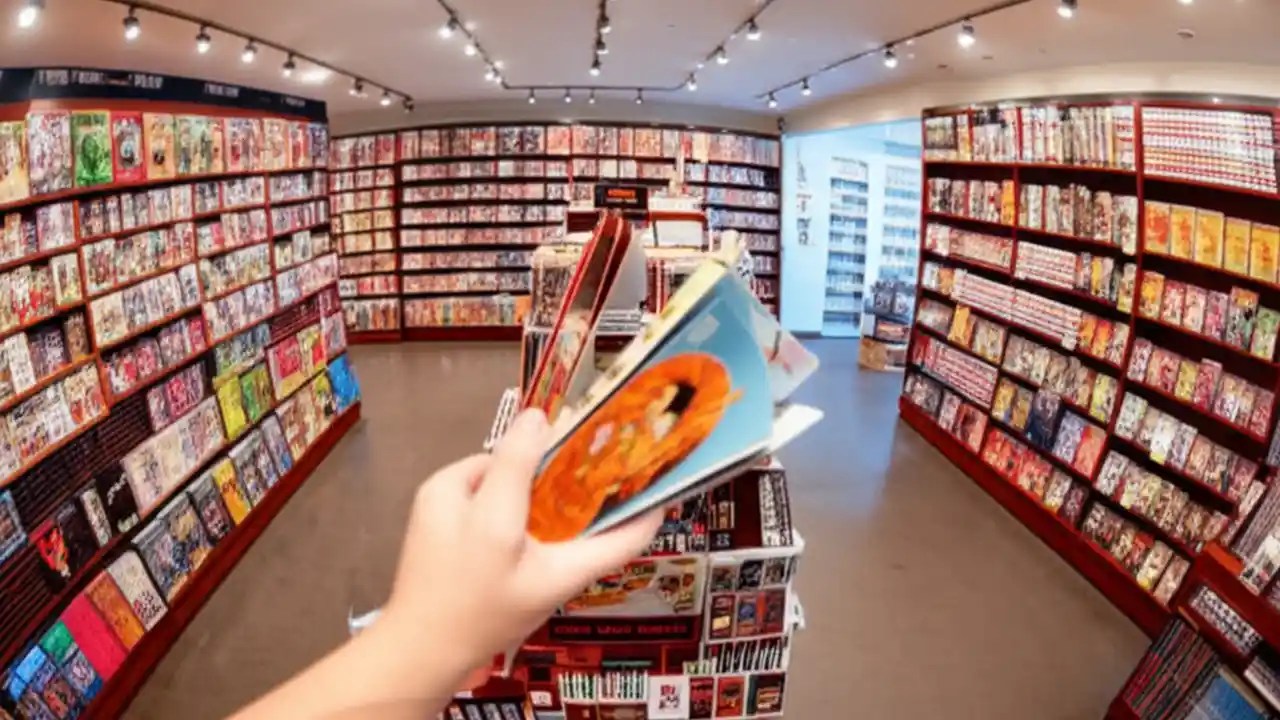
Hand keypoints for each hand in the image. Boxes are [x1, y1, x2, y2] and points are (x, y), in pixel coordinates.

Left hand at [381, 409, 662, 676]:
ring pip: (492, 472)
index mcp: (490, 511)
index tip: (592, 434)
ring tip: (527, 534)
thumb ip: (609, 546)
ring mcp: (431, 494)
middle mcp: (453, 489)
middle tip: (562, 510)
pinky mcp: (422, 505)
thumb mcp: (558, 584)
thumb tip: (654, 512)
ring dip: (513, 492)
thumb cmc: (491, 616)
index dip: (560, 431)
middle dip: (540, 477)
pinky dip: (489, 502)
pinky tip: (496, 537)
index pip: (526, 441)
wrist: (420, 647)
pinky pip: (470, 486)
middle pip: (513, 457)